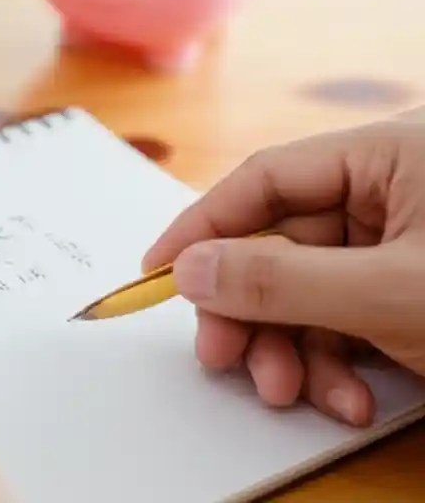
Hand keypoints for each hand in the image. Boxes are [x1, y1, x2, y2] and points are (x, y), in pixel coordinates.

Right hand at [143, 108, 424, 426]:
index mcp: (390, 157)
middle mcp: (393, 194)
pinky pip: (348, 321)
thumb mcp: (394, 293)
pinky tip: (349, 398)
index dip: (202, 226)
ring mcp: (406, 247)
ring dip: (294, 350)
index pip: (265, 180)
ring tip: (295, 393)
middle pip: (280, 244)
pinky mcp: (416, 295)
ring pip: (309, 292)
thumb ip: (280, 280)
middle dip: (253, 311)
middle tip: (225, 358)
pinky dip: (338, 364)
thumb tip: (189, 270)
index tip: (156, 272)